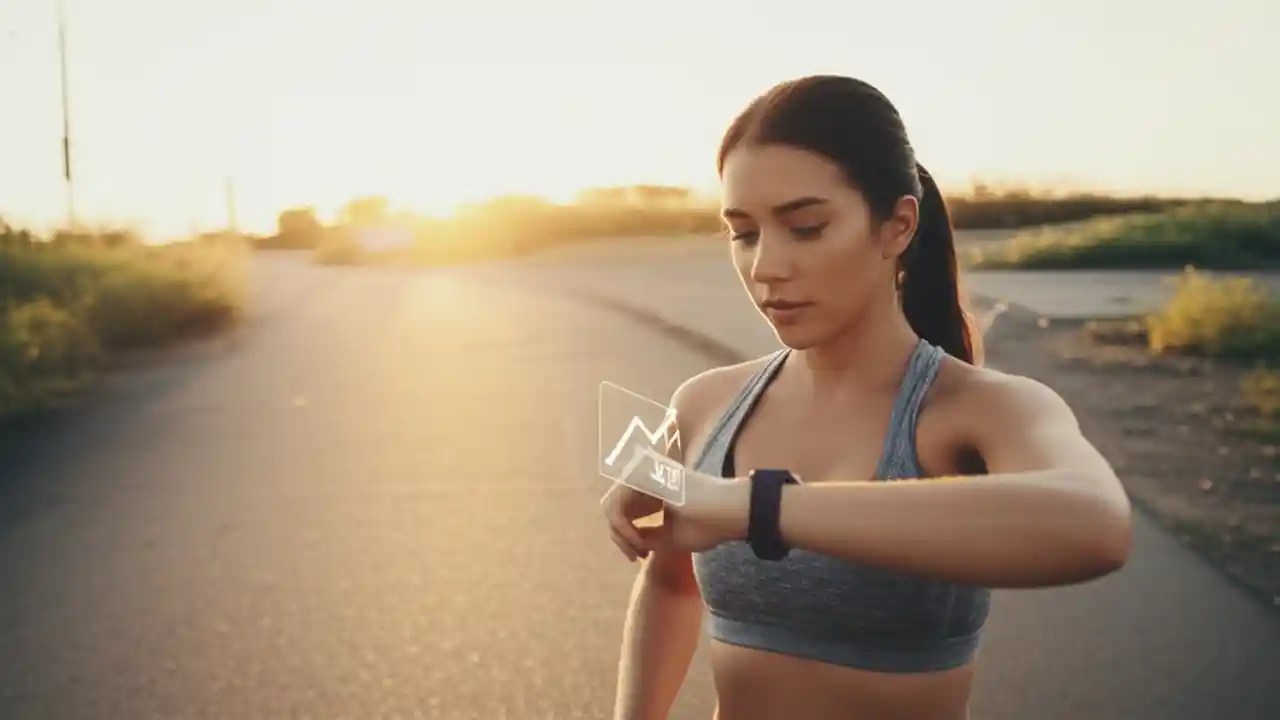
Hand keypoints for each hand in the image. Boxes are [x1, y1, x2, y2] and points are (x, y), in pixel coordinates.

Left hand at [600, 468, 749, 559]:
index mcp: (654, 488)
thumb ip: (646, 536)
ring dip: (620, 534)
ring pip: (611, 506)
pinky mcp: (644, 477)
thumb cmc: (709, 524)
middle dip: (619, 537)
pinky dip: (623, 528)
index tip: (640, 556)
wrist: (730, 512)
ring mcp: (644, 473)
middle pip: (613, 507)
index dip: (625, 537)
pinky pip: (617, 505)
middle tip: (635, 557)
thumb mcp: (670, 537)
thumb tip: (626, 539)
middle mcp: (646, 477)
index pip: (624, 510)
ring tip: (638, 551)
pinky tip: (638, 542)